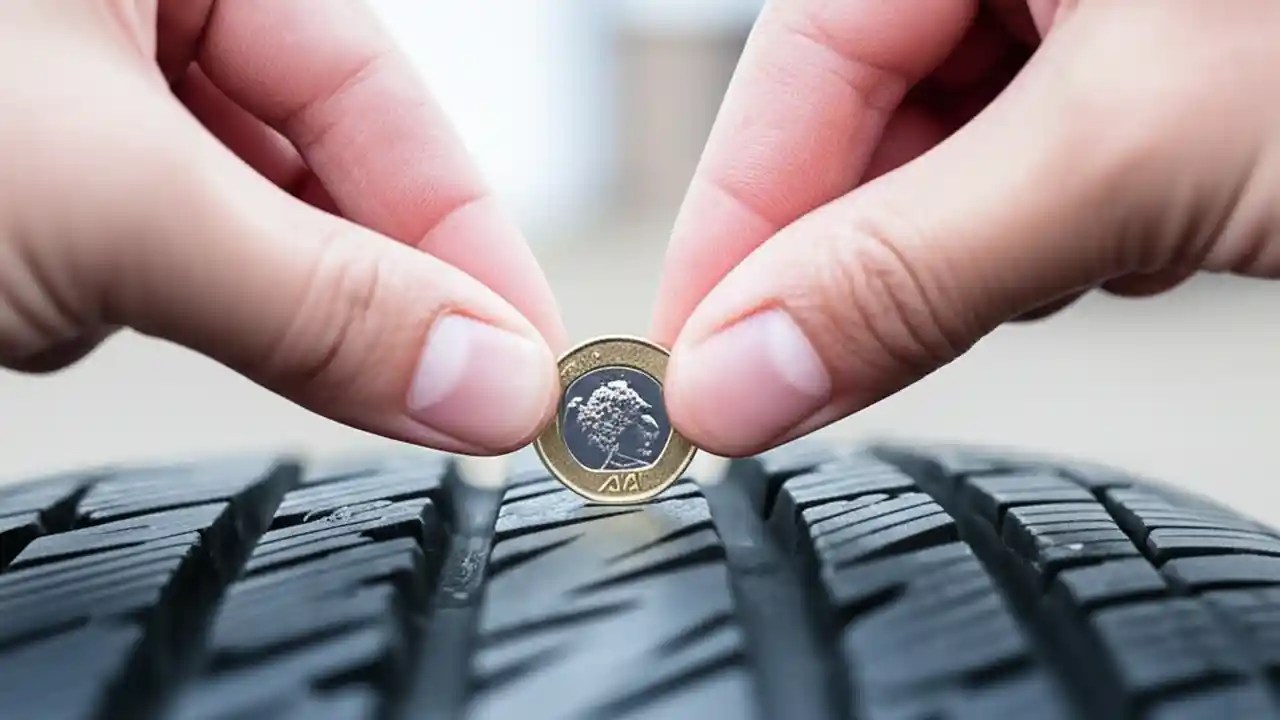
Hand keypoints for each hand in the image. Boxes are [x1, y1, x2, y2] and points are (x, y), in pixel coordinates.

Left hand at [0, 1, 564, 453]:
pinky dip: (174, 312)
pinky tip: (168, 336)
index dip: (464, 228)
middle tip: (462, 395)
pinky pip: (150, 258)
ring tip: (323, 371)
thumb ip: (317, 300)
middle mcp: (127, 18)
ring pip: (231, 221)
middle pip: (313, 159)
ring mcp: (70, 107)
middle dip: (373, 282)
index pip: (371, 85)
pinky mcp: (34, 197)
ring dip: (268, 304)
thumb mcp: (116, 206)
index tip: (524, 352)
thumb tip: (486, 377)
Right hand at [654, 0, 1279, 454]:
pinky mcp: (1155, 86)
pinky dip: (1051, 244)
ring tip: (1057, 270)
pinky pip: (1038, 180)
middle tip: (818, 377)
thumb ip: (913, 270)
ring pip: (953, 166)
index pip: (795, 64)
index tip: (694, 368)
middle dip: (866, 255)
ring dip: (973, 254)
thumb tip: (737, 374)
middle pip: (866, 122)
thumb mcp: (1128, 153)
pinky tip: (1114, 252)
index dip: (732, 227)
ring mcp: (1096, 23)